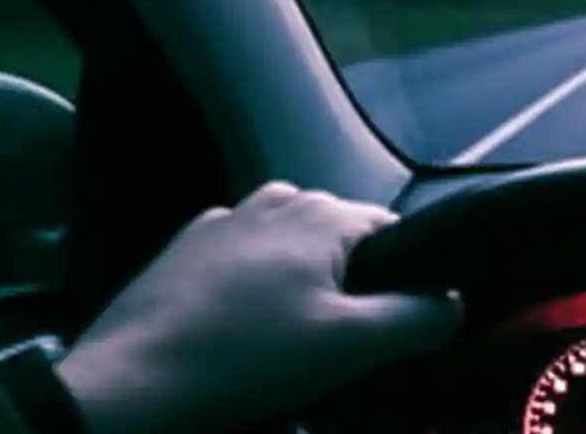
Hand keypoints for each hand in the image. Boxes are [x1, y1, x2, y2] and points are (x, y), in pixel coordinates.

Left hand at [57, 182, 461, 433]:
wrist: (130, 385)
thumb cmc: (249, 359)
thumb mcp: (352, 347)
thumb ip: (419, 318)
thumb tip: (455, 302)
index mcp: (324, 214)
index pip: (395, 230)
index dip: (404, 279)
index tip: (390, 327)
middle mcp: (278, 199)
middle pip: (342, 236)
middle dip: (351, 280)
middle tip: (341, 342)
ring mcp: (224, 219)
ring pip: (291, 243)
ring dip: (301, 279)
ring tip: (290, 335)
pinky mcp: (183, 247)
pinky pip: (243, 256)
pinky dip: (254, 283)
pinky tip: (241, 327)